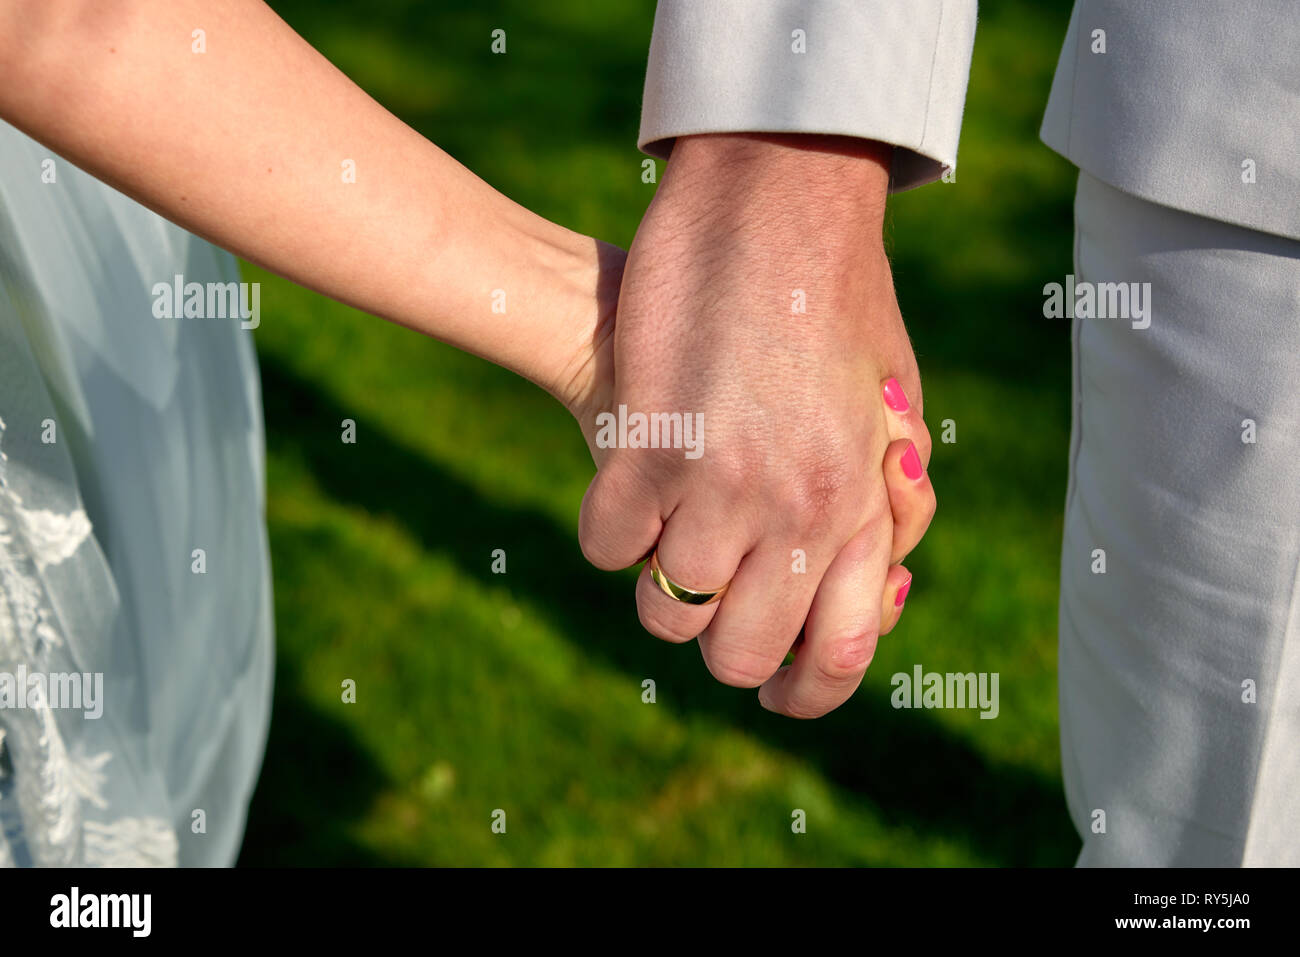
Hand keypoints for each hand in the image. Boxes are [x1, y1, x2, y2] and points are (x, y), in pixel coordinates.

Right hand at [575, 133, 934, 717]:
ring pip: (668, 610)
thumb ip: (883, 507)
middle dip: (721, 643)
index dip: (804, 693)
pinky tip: (627, 480)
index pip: (840, 656)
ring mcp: (722, 484)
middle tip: (710, 595)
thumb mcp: (893, 405)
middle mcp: (799, 513)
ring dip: (661, 581)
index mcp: (863, 508)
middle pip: (742, 657)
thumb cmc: (838, 297)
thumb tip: (880, 595)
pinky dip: (608, 528)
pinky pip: (607, 546)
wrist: (777, 200)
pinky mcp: (649, 445)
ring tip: (669, 523)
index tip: (777, 690)